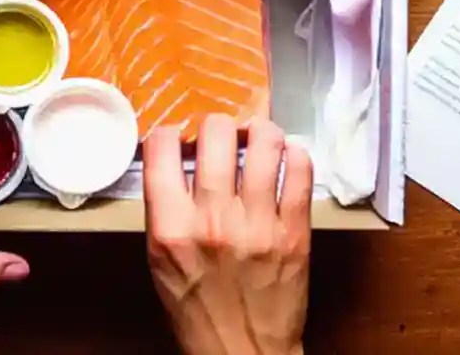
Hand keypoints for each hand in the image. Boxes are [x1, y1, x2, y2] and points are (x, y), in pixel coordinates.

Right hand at [144, 116, 312, 354]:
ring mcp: (258, 224)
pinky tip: (286, 158)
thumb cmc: (197, 311)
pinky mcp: (294, 233)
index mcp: (170, 227)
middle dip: (217, 126)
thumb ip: (164, 209)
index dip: (168, 133)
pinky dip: (294, 155)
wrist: (241, 353)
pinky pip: (300, 171)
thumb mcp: (160, 260)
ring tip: (258, 138)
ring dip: (260, 132)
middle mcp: (213, 220)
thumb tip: (175, 161)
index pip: (161, 147)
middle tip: (222, 137)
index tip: (178, 138)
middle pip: (216, 133)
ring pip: (265, 143)